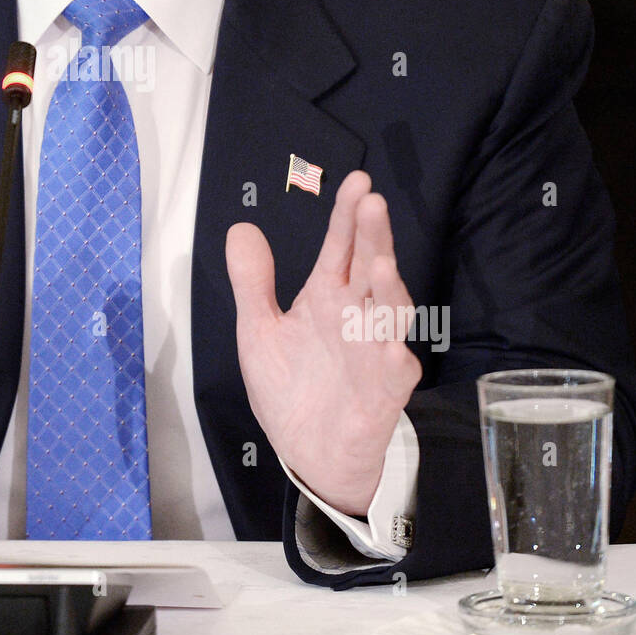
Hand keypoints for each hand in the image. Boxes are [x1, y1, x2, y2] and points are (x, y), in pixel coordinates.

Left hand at [225, 170, 421, 515]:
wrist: (308, 453)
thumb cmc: (292, 388)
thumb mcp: (258, 331)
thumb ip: (252, 282)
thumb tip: (240, 228)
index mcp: (328, 296)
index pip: (342, 247)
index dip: (348, 216)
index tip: (357, 181)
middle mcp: (356, 316)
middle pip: (370, 268)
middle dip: (373, 237)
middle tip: (371, 204)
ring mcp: (374, 352)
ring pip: (390, 313)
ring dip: (388, 289)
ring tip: (379, 265)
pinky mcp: (384, 392)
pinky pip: (395, 373)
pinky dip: (394, 358)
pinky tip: (391, 346)